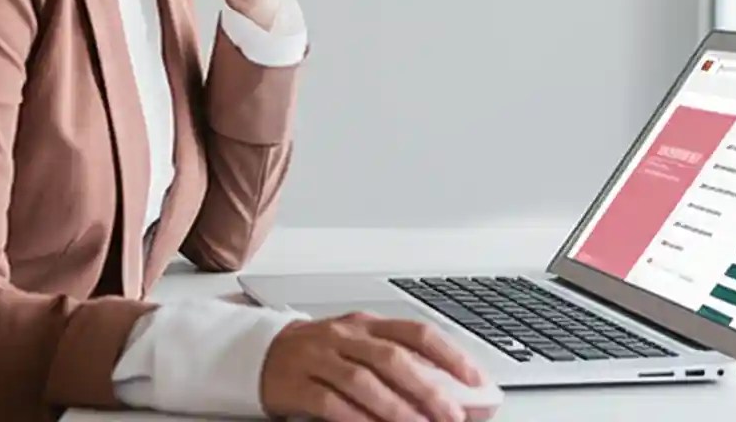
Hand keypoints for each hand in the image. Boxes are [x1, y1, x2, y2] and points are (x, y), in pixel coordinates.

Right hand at [260, 312, 495, 421]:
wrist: (259, 352)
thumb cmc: (321, 353)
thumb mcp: (360, 347)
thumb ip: (399, 363)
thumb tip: (449, 391)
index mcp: (367, 324)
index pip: (416, 333)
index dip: (449, 355)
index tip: (475, 380)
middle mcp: (345, 335)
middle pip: (391, 358)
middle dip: (426, 388)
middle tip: (450, 414)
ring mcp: (318, 357)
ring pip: (362, 380)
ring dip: (395, 407)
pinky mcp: (295, 382)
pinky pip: (328, 402)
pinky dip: (354, 418)